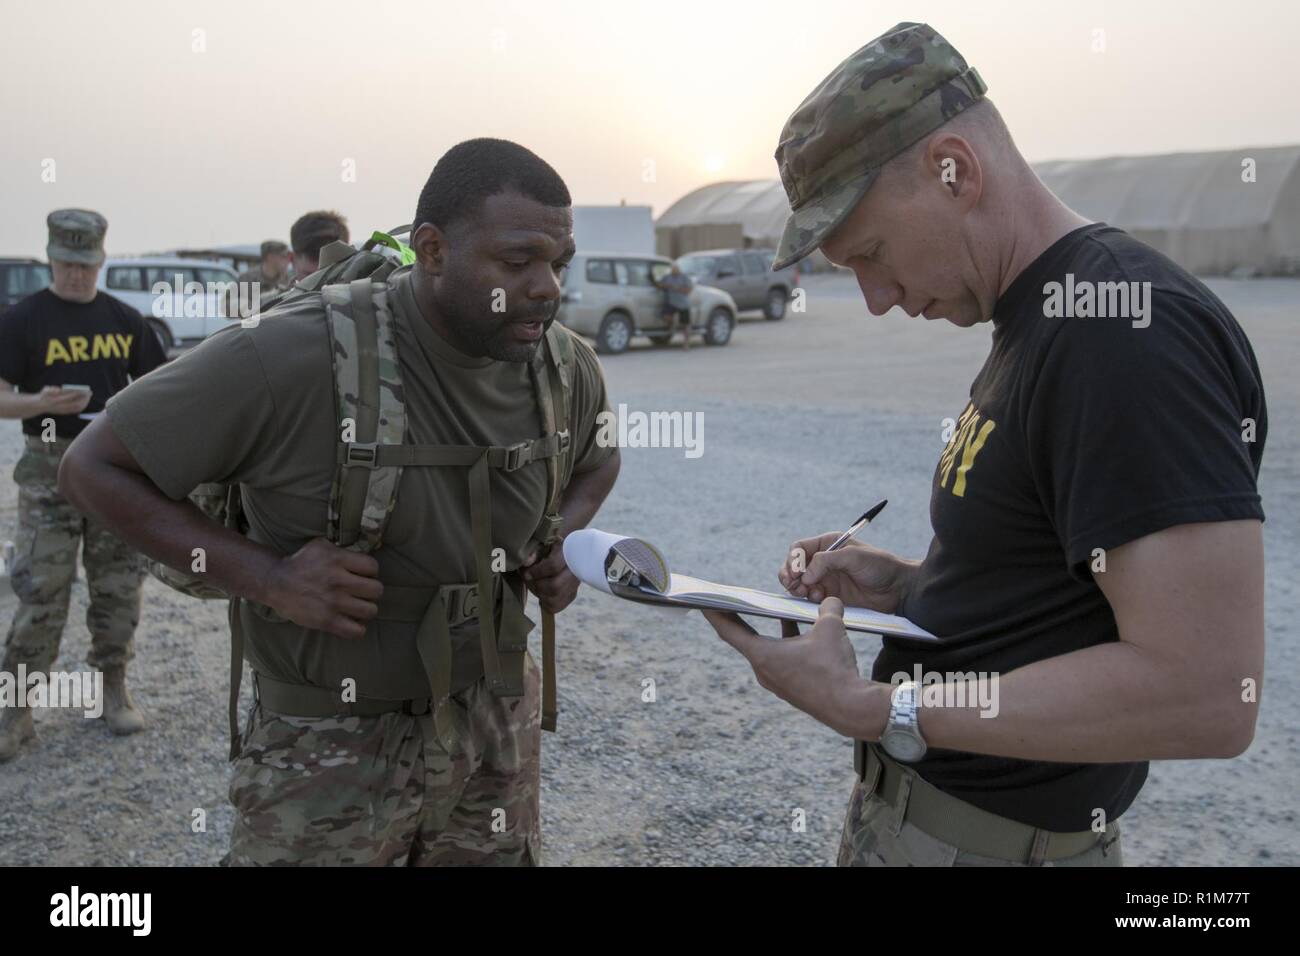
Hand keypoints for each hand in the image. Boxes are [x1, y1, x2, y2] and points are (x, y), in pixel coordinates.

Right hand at [40, 386, 91, 414]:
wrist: (39, 405)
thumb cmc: (45, 395)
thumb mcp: (46, 390)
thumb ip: (52, 389)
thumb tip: (59, 390)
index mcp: (55, 400)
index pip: (70, 396)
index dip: (78, 393)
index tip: (85, 390)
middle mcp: (60, 407)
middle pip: (75, 403)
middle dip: (84, 398)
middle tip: (90, 393)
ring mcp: (63, 410)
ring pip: (76, 408)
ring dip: (84, 402)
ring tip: (88, 397)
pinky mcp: (64, 412)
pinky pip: (75, 411)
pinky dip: (81, 406)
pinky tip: (85, 402)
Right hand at [263, 537, 381, 638]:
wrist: (276, 583)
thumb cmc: (301, 563)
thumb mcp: (321, 546)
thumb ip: (344, 550)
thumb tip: (364, 555)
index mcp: (337, 560)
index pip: (373, 567)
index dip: (371, 572)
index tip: (363, 575)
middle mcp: (337, 580)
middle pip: (376, 590)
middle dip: (371, 591)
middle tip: (362, 593)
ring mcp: (333, 602)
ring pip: (371, 611)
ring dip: (366, 610)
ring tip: (357, 607)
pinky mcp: (326, 621)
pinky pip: (356, 631)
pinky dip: (358, 628)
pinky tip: (351, 621)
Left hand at [521, 543, 579, 613]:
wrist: (569, 547)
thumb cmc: (552, 543)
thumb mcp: (544, 541)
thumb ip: (534, 551)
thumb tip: (526, 562)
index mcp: (570, 552)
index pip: (553, 566)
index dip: (536, 572)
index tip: (526, 572)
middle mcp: (575, 570)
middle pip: (555, 587)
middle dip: (537, 585)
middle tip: (530, 579)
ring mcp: (575, 584)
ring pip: (554, 599)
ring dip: (539, 594)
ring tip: (534, 584)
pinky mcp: (572, 594)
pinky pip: (556, 606)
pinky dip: (544, 602)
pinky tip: (541, 592)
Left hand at [702, 597, 879, 738]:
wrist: (849, 708)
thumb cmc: (833, 669)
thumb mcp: (830, 628)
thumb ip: (827, 608)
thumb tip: (830, 600)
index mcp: (762, 655)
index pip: (729, 631)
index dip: (715, 614)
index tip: (703, 602)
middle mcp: (763, 670)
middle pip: (744, 639)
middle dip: (737, 618)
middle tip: (729, 600)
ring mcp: (776, 681)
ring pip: (766, 648)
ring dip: (766, 629)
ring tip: (767, 608)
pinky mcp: (790, 686)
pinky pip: (781, 658)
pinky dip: (784, 642)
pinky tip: (799, 628)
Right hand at [778, 531, 911, 612]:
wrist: (898, 589)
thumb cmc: (879, 566)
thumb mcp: (853, 556)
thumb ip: (826, 561)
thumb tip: (804, 575)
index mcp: (828, 544)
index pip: (799, 548)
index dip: (792, 559)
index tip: (796, 572)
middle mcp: (823, 561)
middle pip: (794, 566)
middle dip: (789, 575)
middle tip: (793, 584)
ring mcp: (826, 579)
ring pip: (799, 583)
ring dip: (798, 588)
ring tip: (806, 592)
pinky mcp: (830, 595)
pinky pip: (810, 597)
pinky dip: (809, 598)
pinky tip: (819, 598)